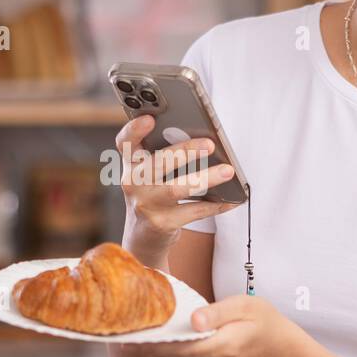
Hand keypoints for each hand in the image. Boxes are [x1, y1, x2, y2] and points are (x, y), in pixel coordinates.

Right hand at [116, 114, 242, 259]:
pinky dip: (215, 205)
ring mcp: (146, 205)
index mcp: (131, 163)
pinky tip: (231, 199)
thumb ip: (165, 155)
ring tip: (228, 171)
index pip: (125, 142)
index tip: (150, 119)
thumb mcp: (150, 173)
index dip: (134, 130)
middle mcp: (133, 183)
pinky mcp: (161, 223)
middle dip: (185, 151)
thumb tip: (205, 142)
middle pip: (158, 163)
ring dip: (206, 178)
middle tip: (210, 144)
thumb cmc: (153, 195)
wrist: (143, 237)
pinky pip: (193, 211)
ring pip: (177, 189)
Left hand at [138, 293, 301, 356]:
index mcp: (223, 347)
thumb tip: (193, 320)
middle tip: (121, 323)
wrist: (277, 351)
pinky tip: (152, 334)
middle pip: (170, 354)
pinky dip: (165, 349)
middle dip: (146, 340)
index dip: (153, 340)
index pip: (180, 346)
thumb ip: (218, 312)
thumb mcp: (246, 306)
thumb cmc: (261, 320)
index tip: (129, 331)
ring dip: (153, 345)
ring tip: (131, 326)